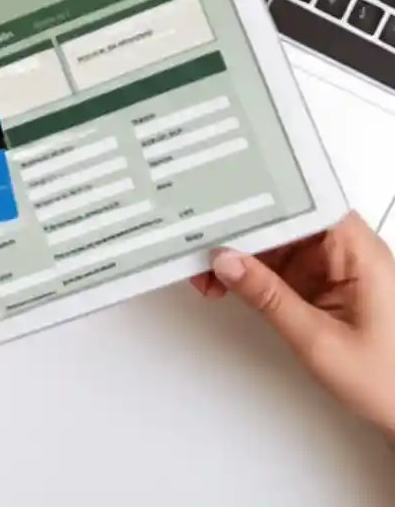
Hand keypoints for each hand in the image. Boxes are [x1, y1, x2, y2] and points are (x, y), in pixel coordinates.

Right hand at [191, 212, 394, 436]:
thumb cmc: (388, 379)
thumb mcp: (318, 339)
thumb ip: (268, 297)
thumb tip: (228, 263)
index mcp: (361, 252)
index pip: (305, 206)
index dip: (263, 200)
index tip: (224, 209)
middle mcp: (349, 252)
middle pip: (285, 222)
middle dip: (241, 234)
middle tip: (203, 248)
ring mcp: (335, 268)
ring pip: (276, 245)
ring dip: (241, 257)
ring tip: (208, 273)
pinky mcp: (322, 284)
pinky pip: (280, 267)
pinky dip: (251, 275)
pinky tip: (227, 284)